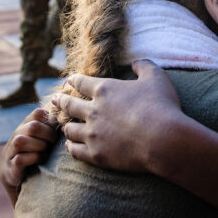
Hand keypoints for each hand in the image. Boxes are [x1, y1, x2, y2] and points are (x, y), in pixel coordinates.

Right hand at [0, 108, 58, 205]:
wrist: (15, 174)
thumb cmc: (34, 151)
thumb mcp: (40, 136)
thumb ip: (50, 125)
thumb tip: (67, 117)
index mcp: (25, 125)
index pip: (37, 113)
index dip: (51, 120)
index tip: (57, 129)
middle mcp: (16, 135)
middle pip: (32, 127)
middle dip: (48, 134)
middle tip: (54, 142)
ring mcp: (11, 151)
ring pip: (21, 141)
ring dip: (40, 146)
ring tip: (46, 151)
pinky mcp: (11, 167)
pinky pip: (20, 159)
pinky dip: (34, 158)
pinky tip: (41, 159)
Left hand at [52, 60, 183, 172]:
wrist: (163, 139)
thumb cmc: (161, 106)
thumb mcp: (156, 77)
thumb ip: (143, 66)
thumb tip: (135, 62)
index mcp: (105, 90)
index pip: (81, 82)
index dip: (73, 80)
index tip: (69, 80)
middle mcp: (93, 110)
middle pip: (69, 105)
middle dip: (61, 101)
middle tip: (55, 100)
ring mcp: (92, 133)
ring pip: (69, 129)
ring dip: (67, 126)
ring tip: (65, 126)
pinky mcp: (95, 154)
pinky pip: (74, 151)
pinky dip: (70, 147)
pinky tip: (70, 146)